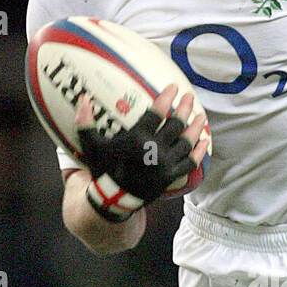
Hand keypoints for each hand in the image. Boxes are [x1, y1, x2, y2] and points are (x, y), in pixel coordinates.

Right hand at [74, 85, 207, 207]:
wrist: (114, 200)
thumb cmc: (102, 169)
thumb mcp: (91, 146)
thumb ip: (85, 122)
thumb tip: (82, 98)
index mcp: (138, 138)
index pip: (157, 112)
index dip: (167, 97)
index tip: (174, 86)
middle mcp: (155, 149)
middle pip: (176, 124)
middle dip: (185, 108)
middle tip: (189, 97)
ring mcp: (166, 164)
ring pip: (187, 142)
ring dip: (196, 127)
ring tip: (201, 115)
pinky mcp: (171, 176)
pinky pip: (191, 162)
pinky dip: (199, 151)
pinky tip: (204, 141)